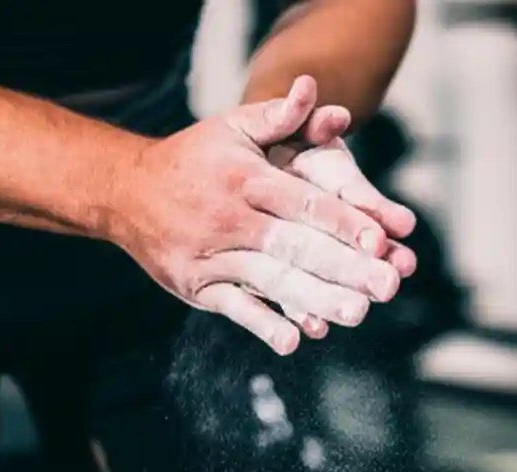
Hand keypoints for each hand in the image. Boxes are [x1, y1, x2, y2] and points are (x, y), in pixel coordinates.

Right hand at [112, 77, 401, 354]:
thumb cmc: (194, 157)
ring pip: (271, 281)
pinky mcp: (198, 287)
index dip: (344, 222)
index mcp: (244, 180)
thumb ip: (279, 115)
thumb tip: (312, 88)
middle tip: (390, 285)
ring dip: (316, 301)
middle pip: (295, 247)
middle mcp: (229, 219)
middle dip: (345, 268)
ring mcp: (212, 256)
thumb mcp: (232, 127)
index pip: (303, 202)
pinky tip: (296, 339)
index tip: (382, 240)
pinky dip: (264, 324)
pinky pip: (236, 308)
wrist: (126, 192)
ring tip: (358, 313)